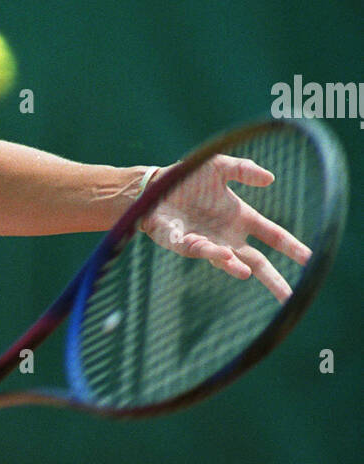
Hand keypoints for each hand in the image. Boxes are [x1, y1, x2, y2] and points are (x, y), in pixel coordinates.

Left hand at [140, 154, 310, 302]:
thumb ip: (244, 170)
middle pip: (257, 262)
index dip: (291, 247)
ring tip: (245, 272)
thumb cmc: (188, 177)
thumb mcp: (220, 167)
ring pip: (226, 260)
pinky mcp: (183, 243)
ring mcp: (206, 242)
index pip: (273, 236)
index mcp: (241, 218)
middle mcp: (227, 236)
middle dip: (272, 279)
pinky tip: (221, 254)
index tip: (310, 259)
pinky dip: (209, 252)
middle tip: (289, 297)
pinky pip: (197, 250)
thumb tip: (270, 179)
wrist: (154, 186)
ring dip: (234, 265)